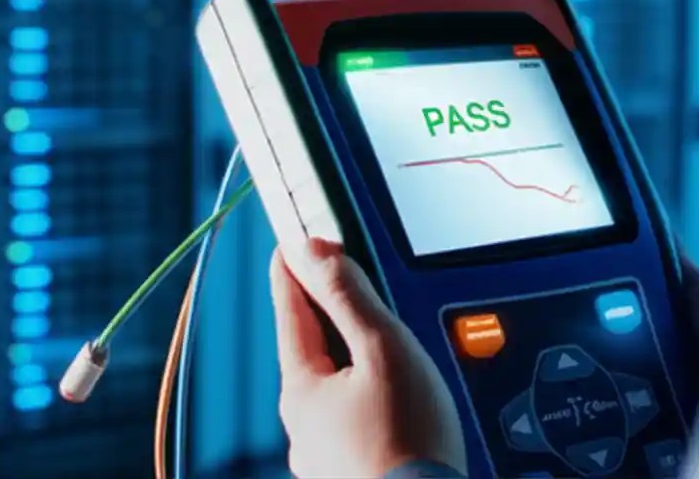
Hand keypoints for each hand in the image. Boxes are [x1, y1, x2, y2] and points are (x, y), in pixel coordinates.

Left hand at [270, 238, 466, 478]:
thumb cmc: (409, 441)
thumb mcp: (385, 352)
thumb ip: (351, 298)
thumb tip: (316, 253)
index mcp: (302, 390)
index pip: (290, 312)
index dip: (292, 270)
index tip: (289, 242)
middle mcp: (303, 426)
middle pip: (311, 352)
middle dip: (328, 316)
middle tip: (343, 280)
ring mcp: (324, 455)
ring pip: (333, 390)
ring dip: (351, 361)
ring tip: (381, 342)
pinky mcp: (349, 474)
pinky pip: (351, 421)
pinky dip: (365, 399)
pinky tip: (392, 401)